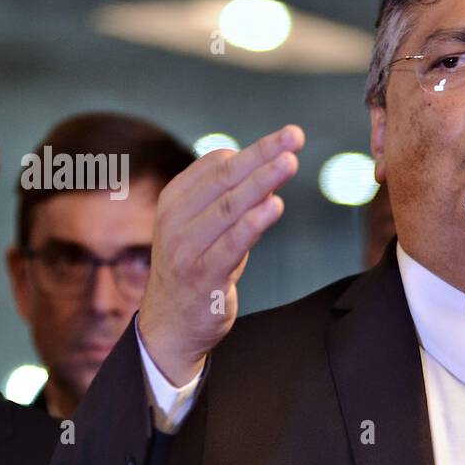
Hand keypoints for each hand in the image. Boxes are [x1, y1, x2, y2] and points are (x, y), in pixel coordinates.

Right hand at [137, 125, 303, 384]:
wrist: (170, 327)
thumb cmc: (196, 269)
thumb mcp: (205, 228)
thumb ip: (229, 199)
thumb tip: (262, 162)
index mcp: (174, 200)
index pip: (216, 164)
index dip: (255, 148)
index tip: (287, 137)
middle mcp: (175, 219)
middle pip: (225, 178)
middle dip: (262, 154)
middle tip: (294, 137)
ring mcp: (187, 247)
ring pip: (229, 206)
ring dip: (261, 181)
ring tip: (289, 163)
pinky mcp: (203, 275)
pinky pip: (231, 243)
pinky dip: (253, 222)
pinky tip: (274, 206)